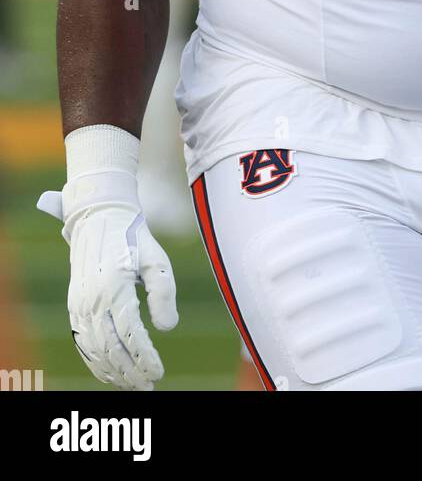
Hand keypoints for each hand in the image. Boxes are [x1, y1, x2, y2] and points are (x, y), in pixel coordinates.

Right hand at [38, 171, 177, 389]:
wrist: (99, 216)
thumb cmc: (134, 237)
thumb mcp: (157, 259)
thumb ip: (163, 293)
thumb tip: (167, 329)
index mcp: (114, 287)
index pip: (130, 334)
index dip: (144, 357)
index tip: (158, 372)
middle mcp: (92, 300)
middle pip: (111, 348)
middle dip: (129, 372)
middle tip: (148, 386)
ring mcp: (80, 304)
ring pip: (94, 350)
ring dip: (113, 372)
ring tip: (133, 385)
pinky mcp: (75, 306)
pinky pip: (82, 342)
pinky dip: (95, 362)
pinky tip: (110, 373)